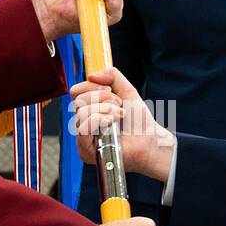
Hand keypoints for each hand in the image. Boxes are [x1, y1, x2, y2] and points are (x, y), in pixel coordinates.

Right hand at [70, 66, 173, 180]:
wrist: (149, 140)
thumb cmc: (140, 121)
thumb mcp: (127, 91)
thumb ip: (112, 76)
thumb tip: (91, 75)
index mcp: (90, 109)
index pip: (76, 92)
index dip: (91, 87)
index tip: (109, 89)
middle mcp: (84, 123)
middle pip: (78, 101)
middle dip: (102, 98)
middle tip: (119, 105)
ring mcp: (83, 138)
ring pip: (81, 113)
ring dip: (105, 110)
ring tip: (119, 116)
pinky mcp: (85, 150)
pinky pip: (83, 128)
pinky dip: (99, 121)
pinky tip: (112, 124)